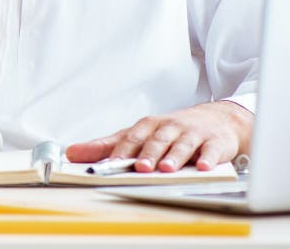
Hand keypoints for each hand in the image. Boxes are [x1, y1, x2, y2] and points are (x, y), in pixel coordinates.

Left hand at [65, 101, 252, 172]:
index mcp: (148, 126)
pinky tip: (203, 167)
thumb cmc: (171, 130)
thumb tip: (72, 153)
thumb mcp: (139, 135)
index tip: (105, 166)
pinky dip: (208, 159)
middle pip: (155, 140)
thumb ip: (107, 145)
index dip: (118, 152)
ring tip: (165, 169)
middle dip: (146, 153)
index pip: (129, 138)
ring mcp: (192, 134)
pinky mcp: (214, 143)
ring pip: (181, 144)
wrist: (216, 119)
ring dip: (173, 156)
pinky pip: (211, 151)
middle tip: (138, 167)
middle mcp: (168, 128)